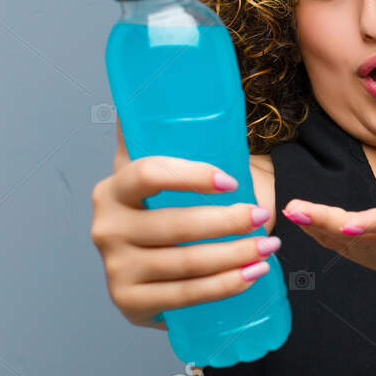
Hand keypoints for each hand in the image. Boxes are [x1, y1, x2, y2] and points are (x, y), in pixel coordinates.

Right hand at [90, 127, 278, 327]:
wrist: (141, 270)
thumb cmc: (160, 211)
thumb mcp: (152, 170)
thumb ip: (153, 128)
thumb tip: (158, 71)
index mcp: (111, 189)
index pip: (149, 173)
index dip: (191, 175)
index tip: (232, 180)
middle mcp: (105, 228)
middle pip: (176, 225)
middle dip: (230, 222)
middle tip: (266, 217)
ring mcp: (116, 269)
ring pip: (187, 263)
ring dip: (236, 256)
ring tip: (270, 247)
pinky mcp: (130, 303)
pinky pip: (186, 296)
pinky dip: (225, 287)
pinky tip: (252, 276)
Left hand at [280, 144, 375, 289]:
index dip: (366, 224)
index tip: (347, 225)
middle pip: (349, 232)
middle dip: (321, 220)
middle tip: (295, 208)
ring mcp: (369, 250)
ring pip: (336, 239)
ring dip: (311, 224)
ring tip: (289, 210)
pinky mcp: (359, 253)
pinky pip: (332, 243)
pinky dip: (314, 231)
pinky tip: (297, 218)